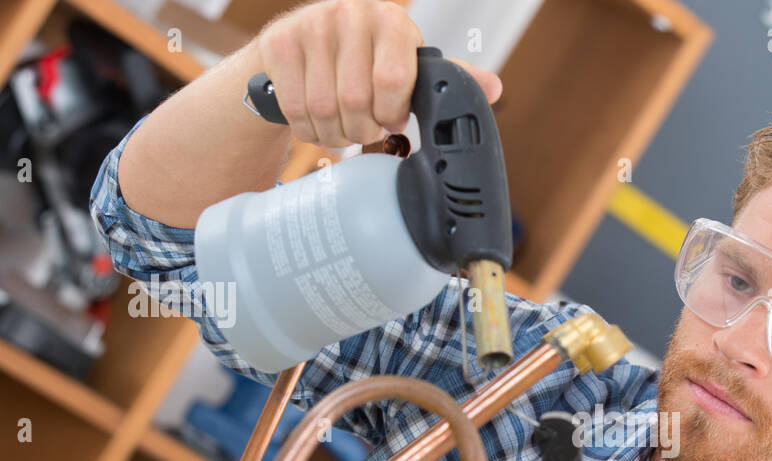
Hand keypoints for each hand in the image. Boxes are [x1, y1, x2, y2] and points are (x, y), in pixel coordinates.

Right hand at [253, 0, 502, 147]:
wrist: (298, 47)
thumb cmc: (362, 60)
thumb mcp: (405, 63)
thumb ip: (441, 78)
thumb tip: (493, 88)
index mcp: (392, 20)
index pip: (395, 80)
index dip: (392, 113)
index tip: (391, 118)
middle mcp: (350, 15)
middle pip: (358, 103)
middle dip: (363, 130)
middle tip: (363, 126)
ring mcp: (310, 27)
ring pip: (326, 112)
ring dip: (335, 133)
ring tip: (342, 125)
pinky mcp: (278, 45)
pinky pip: (296, 110)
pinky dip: (308, 130)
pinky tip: (316, 120)